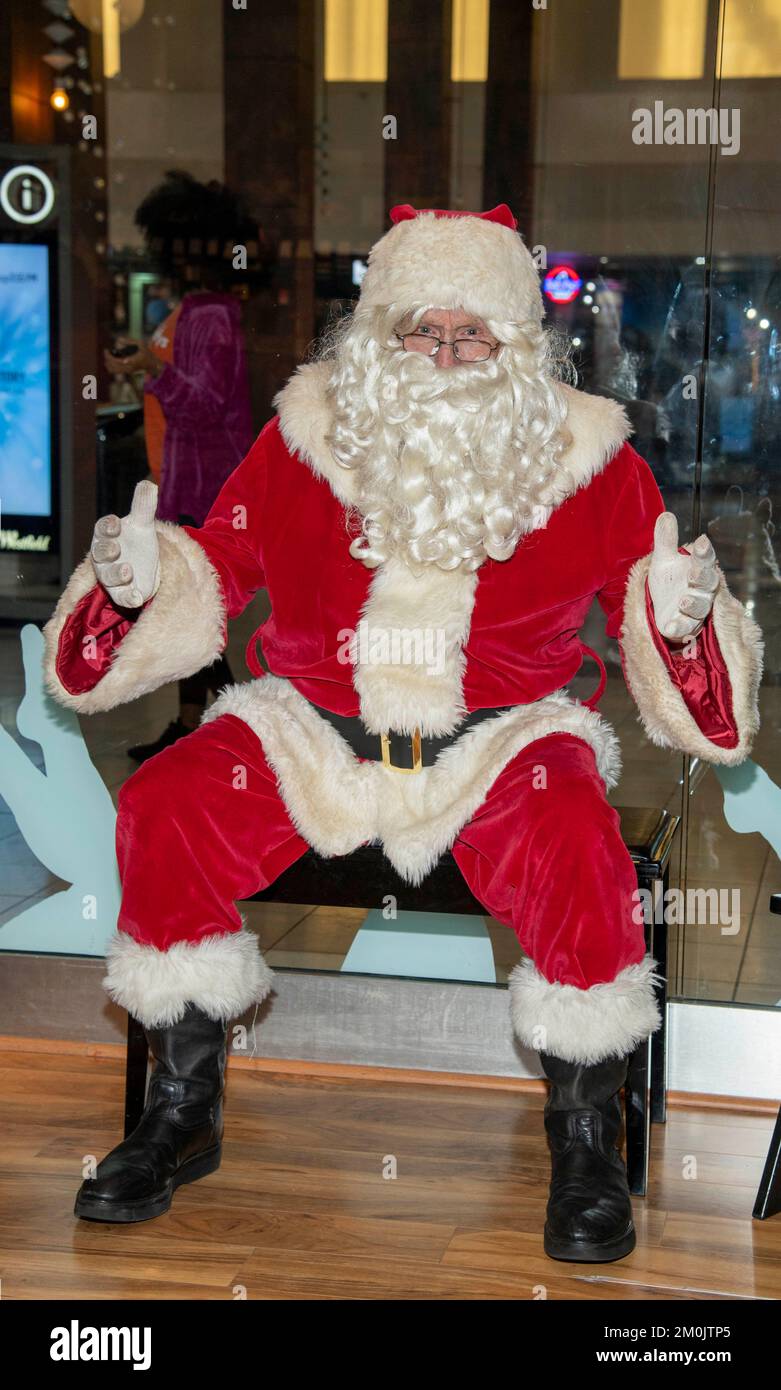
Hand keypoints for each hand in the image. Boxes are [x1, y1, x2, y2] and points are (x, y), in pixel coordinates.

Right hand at [90, 481, 160, 608]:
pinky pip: (122, 598)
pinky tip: (138, 598)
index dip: (107, 527)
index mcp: (108, 536)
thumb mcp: (144, 523)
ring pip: (108, 577)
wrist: (146, 568)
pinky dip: (129, 598)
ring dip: (117, 574)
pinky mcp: (122, 595)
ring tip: (128, 570)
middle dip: (106, 551)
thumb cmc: (137, 541)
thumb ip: (144, 505)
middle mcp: (104, 557)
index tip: (116, 523)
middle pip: (100, 553)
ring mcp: (111, 577)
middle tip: (116, 549)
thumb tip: (148, 483)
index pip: (102, 529)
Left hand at [104, 340, 163, 376]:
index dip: (109, 356)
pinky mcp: (126, 372)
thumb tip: (119, 339)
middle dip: (107, 358)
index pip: (117, 361)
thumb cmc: (146, 352)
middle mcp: (129, 367)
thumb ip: (130, 341)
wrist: (151, 364)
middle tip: (106, 350)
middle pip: (112, 366)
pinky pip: (114, 371)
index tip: (107, 350)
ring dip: (107, 363)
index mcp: (132, 361)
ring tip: (107, 355)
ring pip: (112, 370)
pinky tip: (110, 359)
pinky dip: (110, 366)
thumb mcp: (140, 343)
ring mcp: (127, 371)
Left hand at [648, 512, 718, 641]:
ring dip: (693, 603)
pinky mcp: (685, 626)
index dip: (704, 552)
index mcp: (698, 569)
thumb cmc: (669, 581)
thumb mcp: (663, 559)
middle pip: (708, 583)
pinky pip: (685, 628)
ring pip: (701, 607)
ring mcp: (695, 609)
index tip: (701, 541)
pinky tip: (670, 627)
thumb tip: (665, 514)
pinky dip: (679, 628)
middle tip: (694, 573)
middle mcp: (702, 589)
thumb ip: (665, 540)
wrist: (661, 608)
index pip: (705, 559)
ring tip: (683, 600)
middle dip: (702, 578)